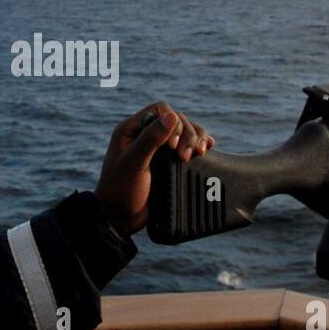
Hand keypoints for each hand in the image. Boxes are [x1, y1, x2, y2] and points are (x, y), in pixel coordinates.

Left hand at [94, 102, 213, 235]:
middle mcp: (144, 135)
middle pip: (176, 120)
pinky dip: (198, 144)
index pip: (160, 110)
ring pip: (184, 131)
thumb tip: (173, 115)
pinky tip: (208, 147)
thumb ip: (151, 139)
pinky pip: (187, 146)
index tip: (172, 147)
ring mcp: (157, 148)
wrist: (120, 219)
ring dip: (196, 138)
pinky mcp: (167, 162)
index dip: (173, 123)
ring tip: (199, 153)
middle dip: (187, 134)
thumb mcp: (134, 164)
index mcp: (131, 130)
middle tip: (185, 157)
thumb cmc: (121, 191)